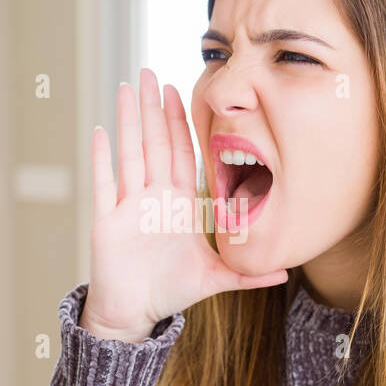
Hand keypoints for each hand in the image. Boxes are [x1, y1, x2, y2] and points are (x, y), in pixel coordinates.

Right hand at [80, 68, 288, 341]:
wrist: (134, 312)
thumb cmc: (171, 291)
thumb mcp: (215, 278)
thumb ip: (248, 274)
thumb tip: (286, 274)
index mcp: (179, 204)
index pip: (182, 154)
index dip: (181, 123)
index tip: (179, 91)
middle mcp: (154, 198)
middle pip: (155, 143)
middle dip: (153, 108)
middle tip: (150, 73)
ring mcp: (129, 206)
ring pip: (130, 154)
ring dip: (128, 121)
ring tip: (126, 88)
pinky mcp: (107, 221)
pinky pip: (103, 185)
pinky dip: (101, 160)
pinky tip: (100, 132)